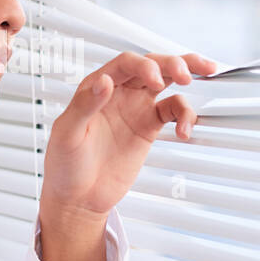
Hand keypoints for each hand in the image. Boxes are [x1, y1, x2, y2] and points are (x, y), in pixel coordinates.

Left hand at [40, 51, 217, 224]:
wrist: (79, 197)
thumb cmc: (64, 165)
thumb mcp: (67, 134)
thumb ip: (85, 105)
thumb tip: (105, 81)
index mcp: (96, 88)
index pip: (126, 64)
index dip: (144, 67)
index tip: (155, 82)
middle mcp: (118, 93)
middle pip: (151, 64)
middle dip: (173, 63)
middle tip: (187, 74)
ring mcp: (135, 109)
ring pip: (166, 80)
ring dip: (184, 75)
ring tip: (195, 83)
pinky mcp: (148, 128)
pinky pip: (172, 111)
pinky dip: (184, 115)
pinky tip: (184, 129)